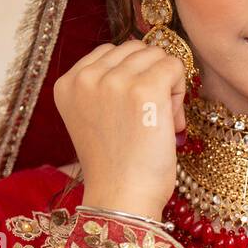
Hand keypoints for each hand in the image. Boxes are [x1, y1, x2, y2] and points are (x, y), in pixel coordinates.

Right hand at [53, 38, 187, 221]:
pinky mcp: (144, 88)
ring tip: (159, 120)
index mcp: (67, 83)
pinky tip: (170, 121)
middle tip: (149, 118)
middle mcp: (85, 77)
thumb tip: (150, 56)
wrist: (121, 198)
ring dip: (166, 84)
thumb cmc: (116, 166)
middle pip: (136, 49)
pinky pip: (175, 66)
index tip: (130, 113)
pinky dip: (180, 91)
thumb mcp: (95, 117)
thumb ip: (106, 86)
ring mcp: (114, 80)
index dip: (131, 78)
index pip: (111, 52)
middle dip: (149, 77)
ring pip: (158, 55)